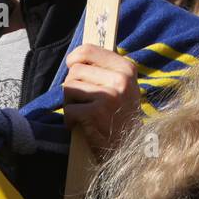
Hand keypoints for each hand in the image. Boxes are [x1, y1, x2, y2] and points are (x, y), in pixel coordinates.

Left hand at [62, 43, 141, 157]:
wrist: (130, 148)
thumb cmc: (120, 117)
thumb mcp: (122, 87)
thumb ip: (104, 70)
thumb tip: (76, 56)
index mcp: (126, 68)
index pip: (88, 50)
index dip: (74, 59)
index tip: (72, 67)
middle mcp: (120, 79)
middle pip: (75, 70)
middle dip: (72, 87)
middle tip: (83, 102)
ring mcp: (109, 96)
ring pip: (69, 88)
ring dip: (70, 103)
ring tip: (84, 113)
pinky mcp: (96, 113)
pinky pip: (69, 109)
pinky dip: (70, 120)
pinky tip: (81, 126)